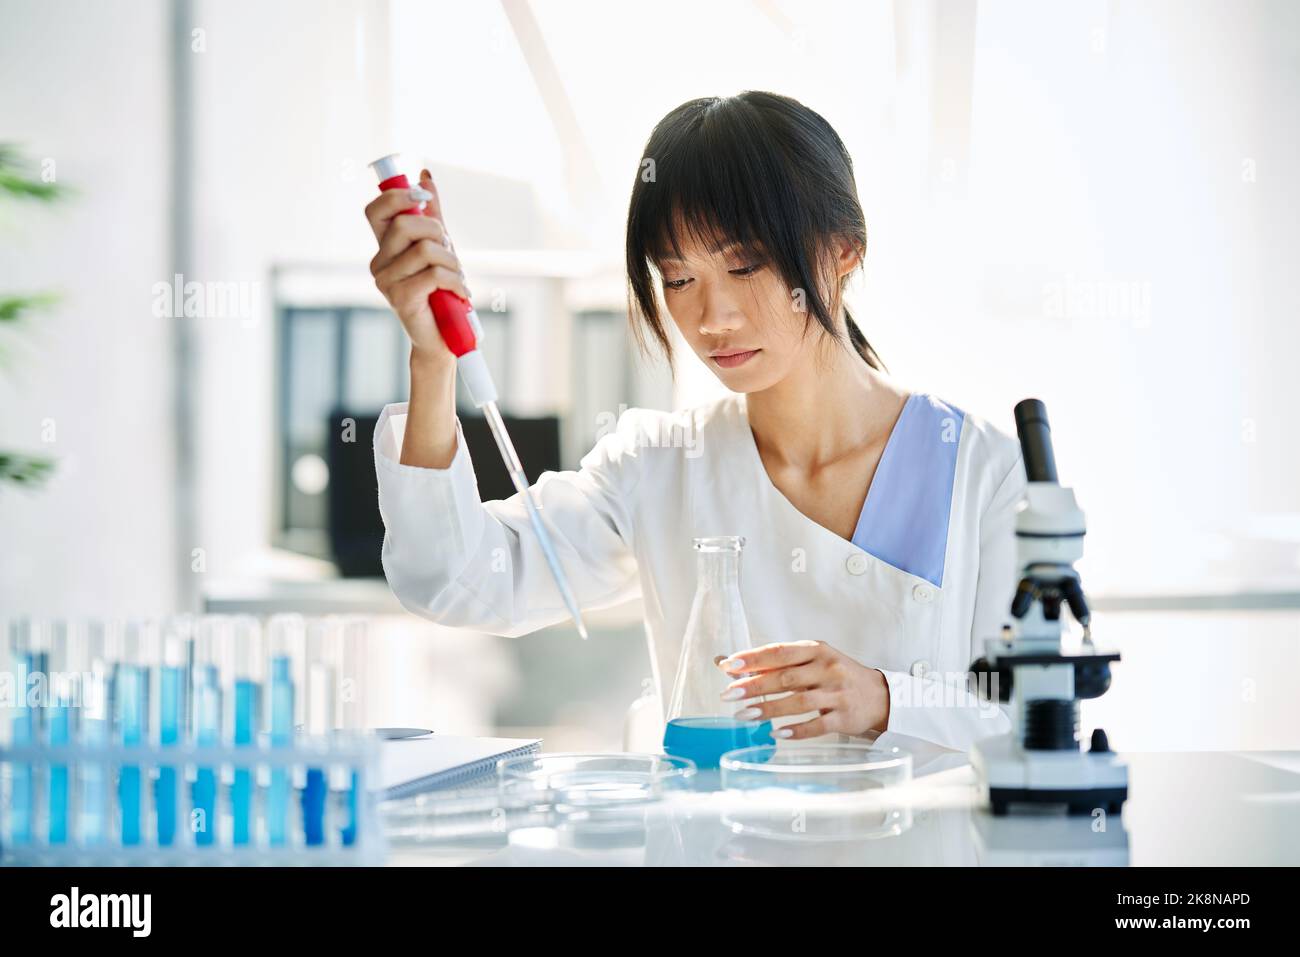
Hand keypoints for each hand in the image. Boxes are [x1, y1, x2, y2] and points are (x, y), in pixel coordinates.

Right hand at [363, 168, 471, 362]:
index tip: (423, 196)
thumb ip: (430, 213)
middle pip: (406, 224)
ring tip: (458, 278)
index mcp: (383, 247)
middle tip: (450, 252)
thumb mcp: (438, 247)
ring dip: (452, 262)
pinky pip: (434, 274)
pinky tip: (460, 293)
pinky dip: (456, 281)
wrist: (443, 338)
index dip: (397, 195)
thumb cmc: (440, 292)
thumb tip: (425, 175)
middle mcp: (378, 262)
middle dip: (438, 232)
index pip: (376, 210)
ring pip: (425, 249)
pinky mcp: (400, 298)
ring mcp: (386, 282)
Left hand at [718, 640, 888, 739]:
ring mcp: (837, 694)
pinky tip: (776, 734)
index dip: (753, 659)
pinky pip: (817, 725)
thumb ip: (776, 663)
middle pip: (786, 677)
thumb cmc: (836, 675)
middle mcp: (827, 669)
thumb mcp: (812, 661)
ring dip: (769, 709)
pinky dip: (796, 731)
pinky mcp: (844, 718)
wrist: (879, 695)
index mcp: (817, 650)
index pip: (780, 652)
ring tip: (743, 715)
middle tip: (728, 694)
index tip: (729, 665)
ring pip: (799, 702)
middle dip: (754, 686)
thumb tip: (730, 665)